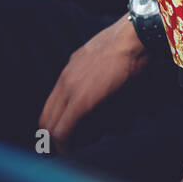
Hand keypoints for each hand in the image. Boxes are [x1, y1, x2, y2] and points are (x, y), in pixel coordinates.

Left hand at [39, 17, 148, 153]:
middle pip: (46, 118)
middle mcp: (65, 79)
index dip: (58, 122)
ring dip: (63, 140)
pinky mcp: (81, 100)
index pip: (53, 104)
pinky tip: (77, 146)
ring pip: (51, 125)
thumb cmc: (131, 42)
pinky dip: (68, 143)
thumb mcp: (108, 55)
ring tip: (79, 145)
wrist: (136, 34)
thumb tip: (106, 91)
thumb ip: (101, 72)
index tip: (72, 133)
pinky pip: (63, 130)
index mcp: (72, 69)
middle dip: (55, 137)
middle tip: (71, 146)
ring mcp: (70, 89)